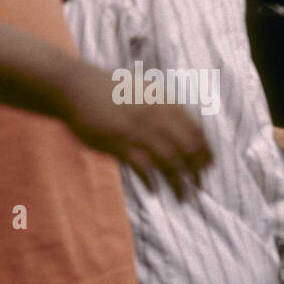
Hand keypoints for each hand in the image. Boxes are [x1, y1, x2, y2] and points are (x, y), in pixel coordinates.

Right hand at [57, 59, 211, 199]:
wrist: (75, 85)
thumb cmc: (108, 89)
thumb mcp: (141, 90)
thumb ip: (162, 105)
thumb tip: (182, 125)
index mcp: (163, 102)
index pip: (195, 131)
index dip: (205, 151)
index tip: (208, 166)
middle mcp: (155, 116)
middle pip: (187, 149)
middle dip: (196, 171)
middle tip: (198, 186)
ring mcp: (136, 130)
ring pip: (169, 162)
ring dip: (178, 184)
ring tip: (182, 198)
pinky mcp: (118, 142)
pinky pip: (143, 168)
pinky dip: (151, 183)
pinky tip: (153, 192)